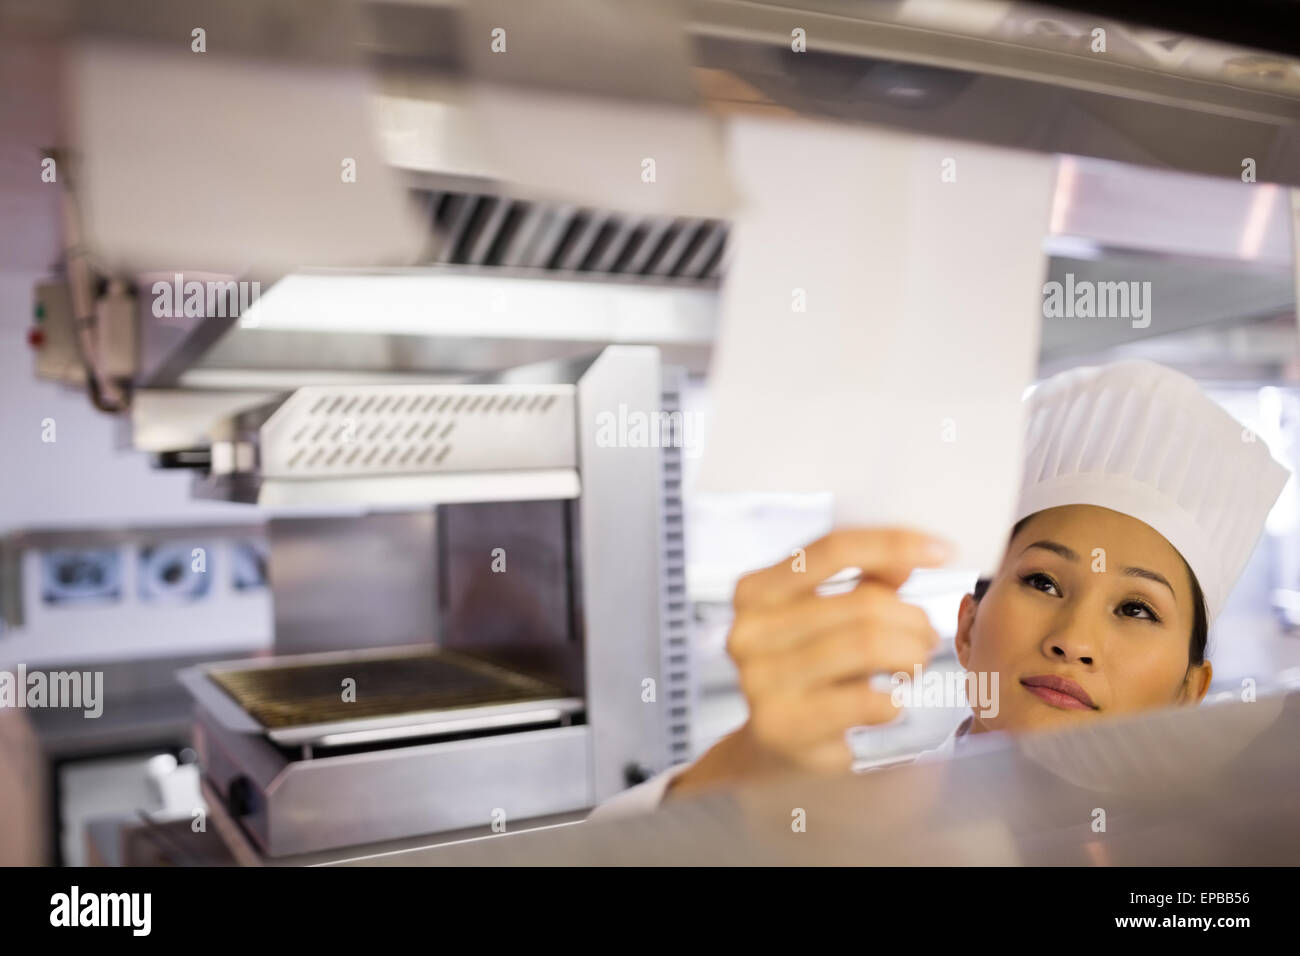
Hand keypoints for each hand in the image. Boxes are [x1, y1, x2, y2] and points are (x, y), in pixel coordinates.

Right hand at [668, 528, 948, 796]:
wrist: (773, 745)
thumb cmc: (808, 672)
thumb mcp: (826, 618)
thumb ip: (864, 583)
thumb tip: (906, 559)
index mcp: (755, 591)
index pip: (832, 550)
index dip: (894, 543)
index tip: (944, 550)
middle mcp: (748, 632)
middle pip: (861, 603)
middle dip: (913, 618)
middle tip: (929, 636)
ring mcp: (761, 681)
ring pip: (868, 646)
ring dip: (911, 655)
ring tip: (916, 665)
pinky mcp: (784, 727)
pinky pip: (867, 701)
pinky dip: (894, 701)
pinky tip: (890, 704)